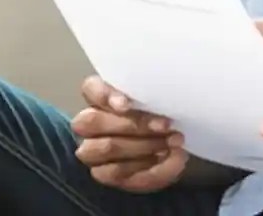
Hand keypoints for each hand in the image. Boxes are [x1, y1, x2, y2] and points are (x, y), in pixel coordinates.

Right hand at [70, 76, 187, 192]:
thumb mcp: (163, 103)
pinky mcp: (102, 173)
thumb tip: (164, 110)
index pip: (91, 88)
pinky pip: (116, 172)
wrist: (173, 147)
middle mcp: (89, 122)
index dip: (105, 96)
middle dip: (133, 124)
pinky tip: (165, 158)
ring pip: (105, 147)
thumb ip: (157, 101)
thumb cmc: (163, 116)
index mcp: (100, 96)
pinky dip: (145, 164)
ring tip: (171, 142)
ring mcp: (92, 150)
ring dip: (143, 146)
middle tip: (166, 125)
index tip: (126, 105)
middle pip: (93, 121)